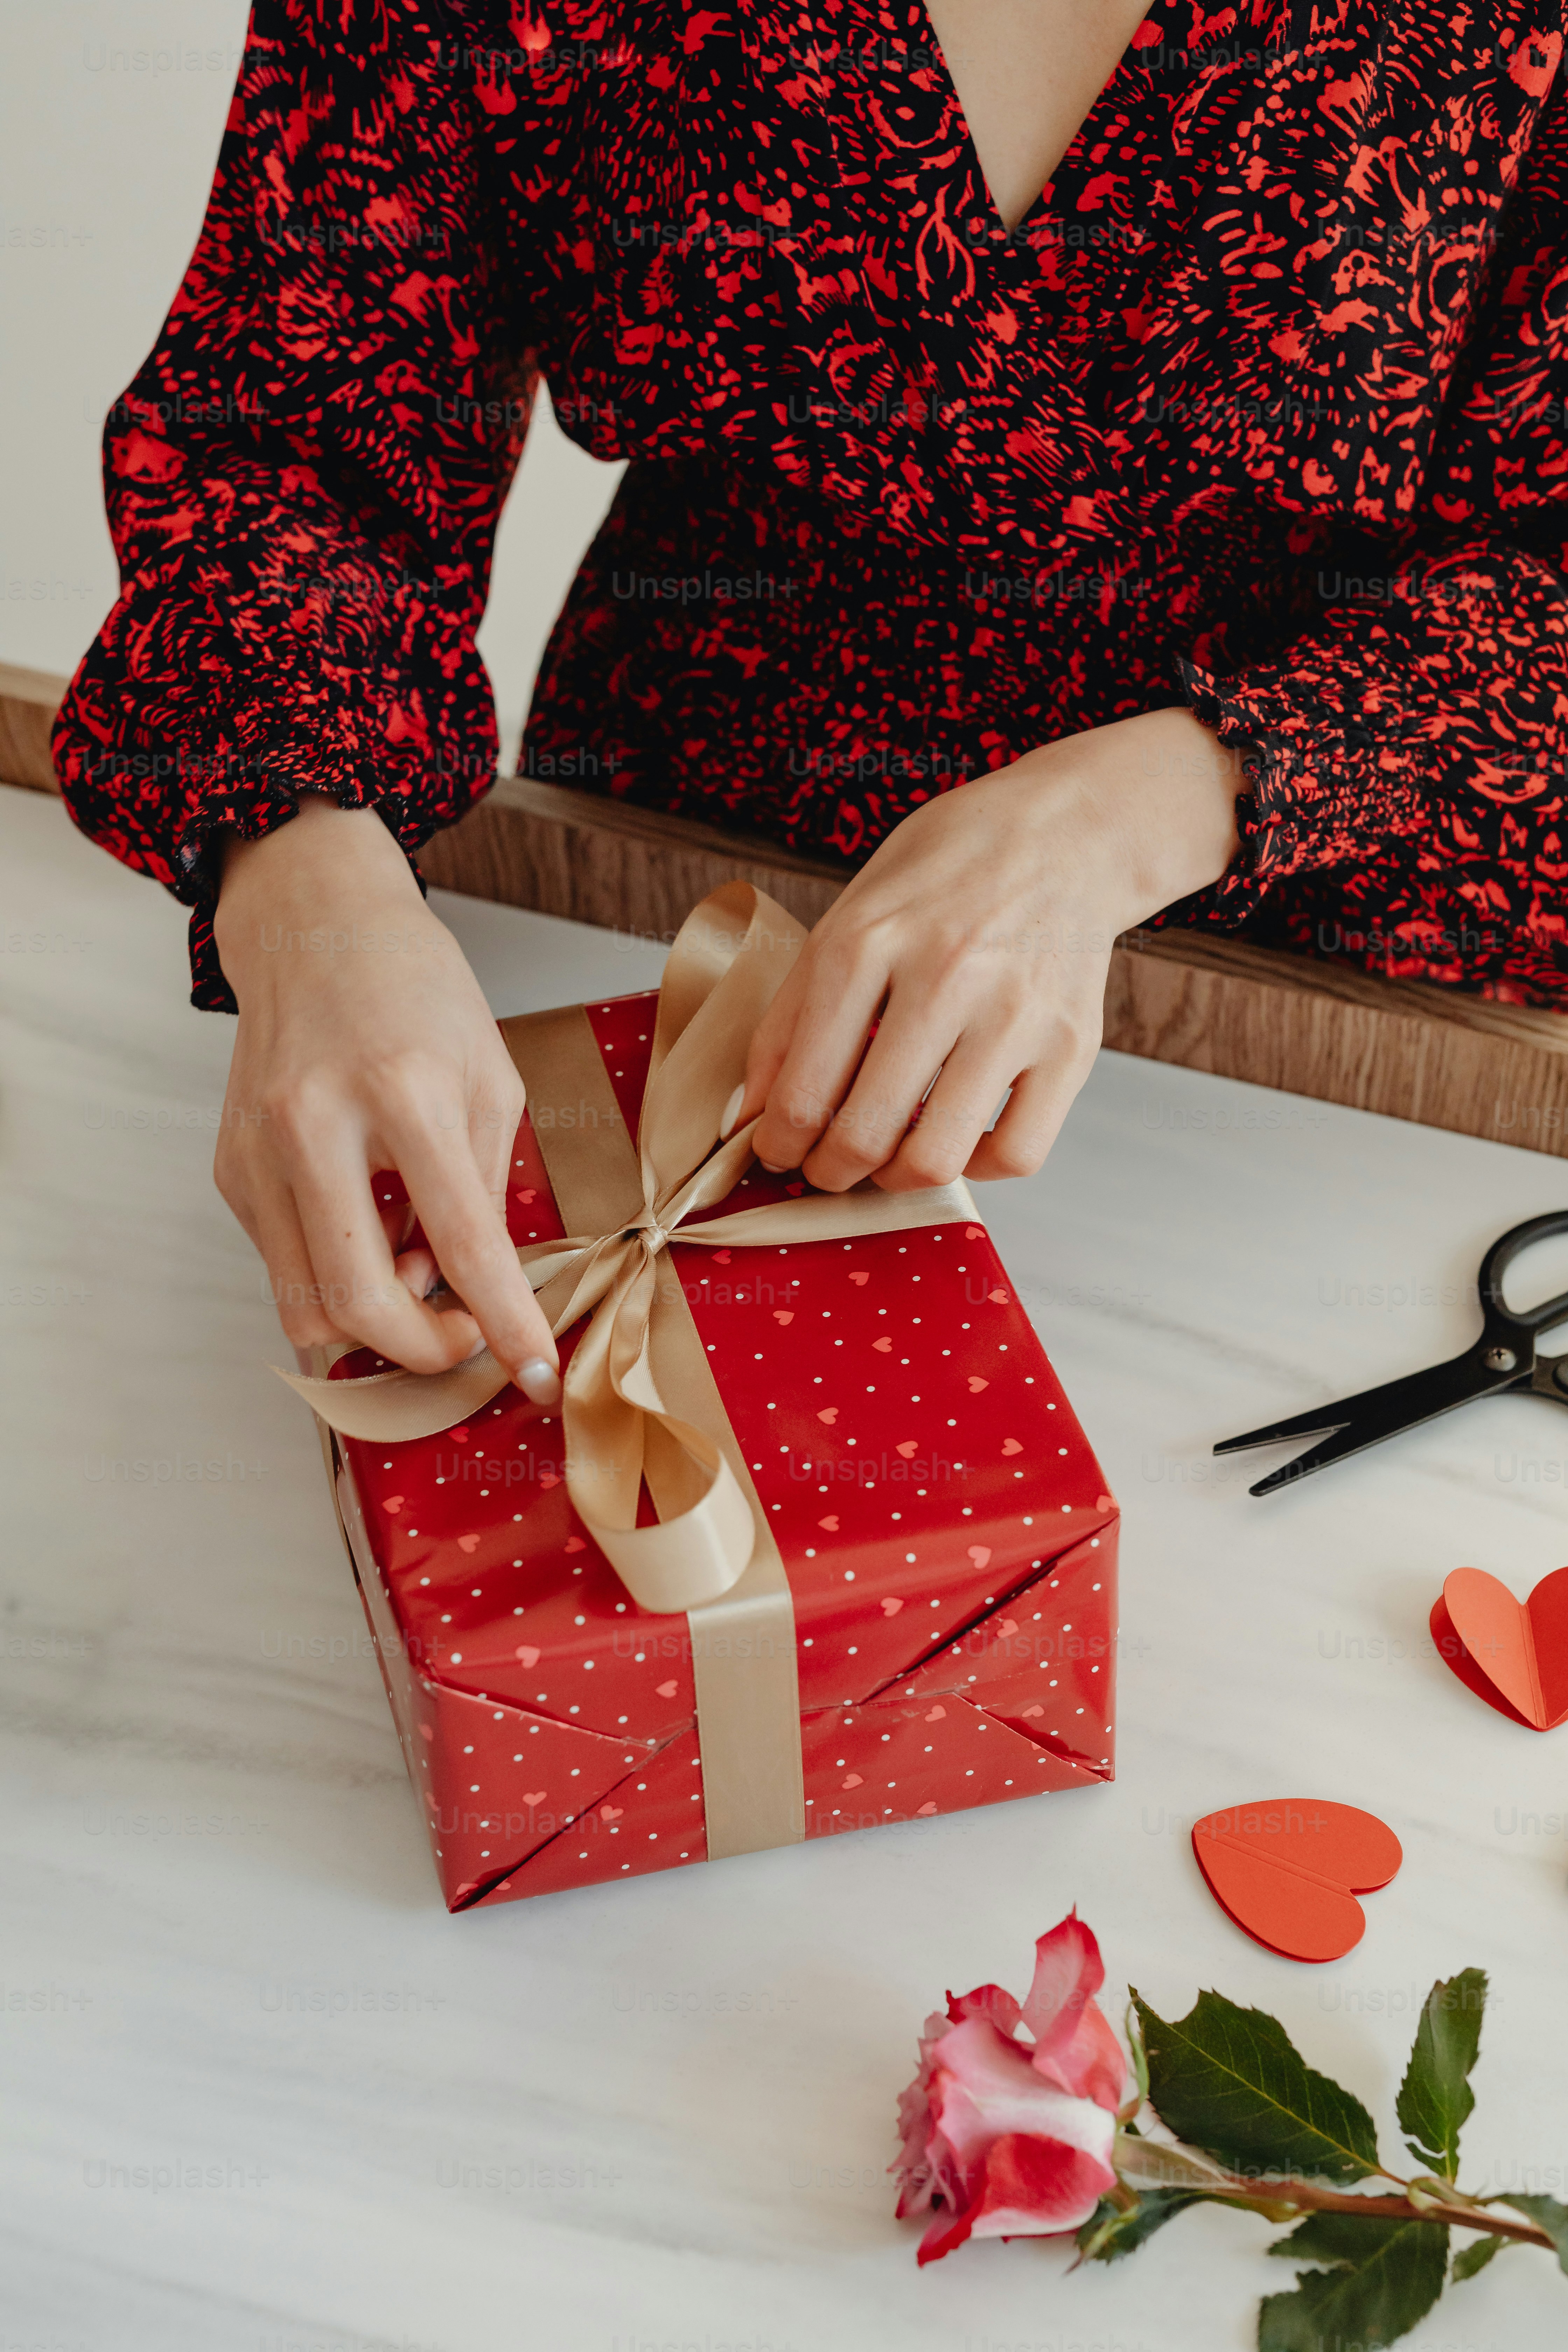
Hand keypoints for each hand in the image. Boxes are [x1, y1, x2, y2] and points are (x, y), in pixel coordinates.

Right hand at [213, 796, 560, 1394]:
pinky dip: (335, 1281)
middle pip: (359, 1303)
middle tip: (464, 1338)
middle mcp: (315, 1125)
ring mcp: (259, 1152)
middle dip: (422, 1352)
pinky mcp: (230, 1170)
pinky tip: (371, 1234)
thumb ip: (484, 1192)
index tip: (536, 1374)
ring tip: (417, 1273)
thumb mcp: (491, 1081)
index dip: (505, 1326)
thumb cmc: (417, 994)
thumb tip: (474, 1294)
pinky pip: (284, 1269)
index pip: (462, 1245)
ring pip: (307, 1308)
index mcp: (404, 1094)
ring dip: (375, 1325)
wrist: (317, 925)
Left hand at [737, 708, 1240, 1189]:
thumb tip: (755, 1111)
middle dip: (827, 1172)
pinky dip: (979, 1167)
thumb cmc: (945, 873)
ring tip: (888, 1159)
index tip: (777, 1151)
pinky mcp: (1071, 1044)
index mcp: (868, 941)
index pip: (802, 1090)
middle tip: (825, 1167)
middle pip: (862, 1133)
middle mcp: (943, 976)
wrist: (1064, 832)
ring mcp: (1014, 1014)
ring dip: (896, 1181)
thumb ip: (793, 1012)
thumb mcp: (846, 916)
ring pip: (937, 1158)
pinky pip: (1017, 1154)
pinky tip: (961, 1138)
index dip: (778, 1145)